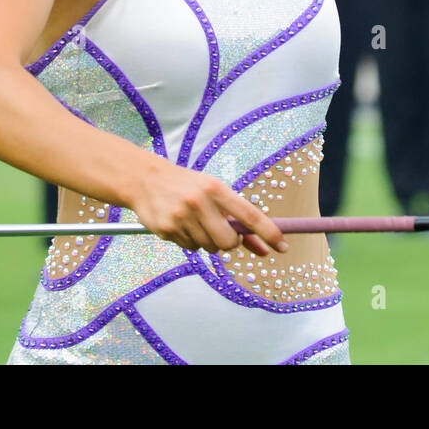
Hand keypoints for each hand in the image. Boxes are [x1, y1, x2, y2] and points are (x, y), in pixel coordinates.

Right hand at [129, 160, 288, 256]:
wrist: (145, 179)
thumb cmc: (187, 185)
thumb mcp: (214, 193)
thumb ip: (238, 220)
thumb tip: (263, 249)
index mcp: (215, 188)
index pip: (249, 215)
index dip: (269, 232)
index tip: (283, 246)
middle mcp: (199, 201)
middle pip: (229, 242)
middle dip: (230, 243)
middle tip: (223, 232)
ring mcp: (181, 217)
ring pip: (209, 248)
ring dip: (208, 241)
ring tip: (195, 222)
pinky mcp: (166, 230)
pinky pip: (190, 249)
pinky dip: (190, 241)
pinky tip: (181, 224)